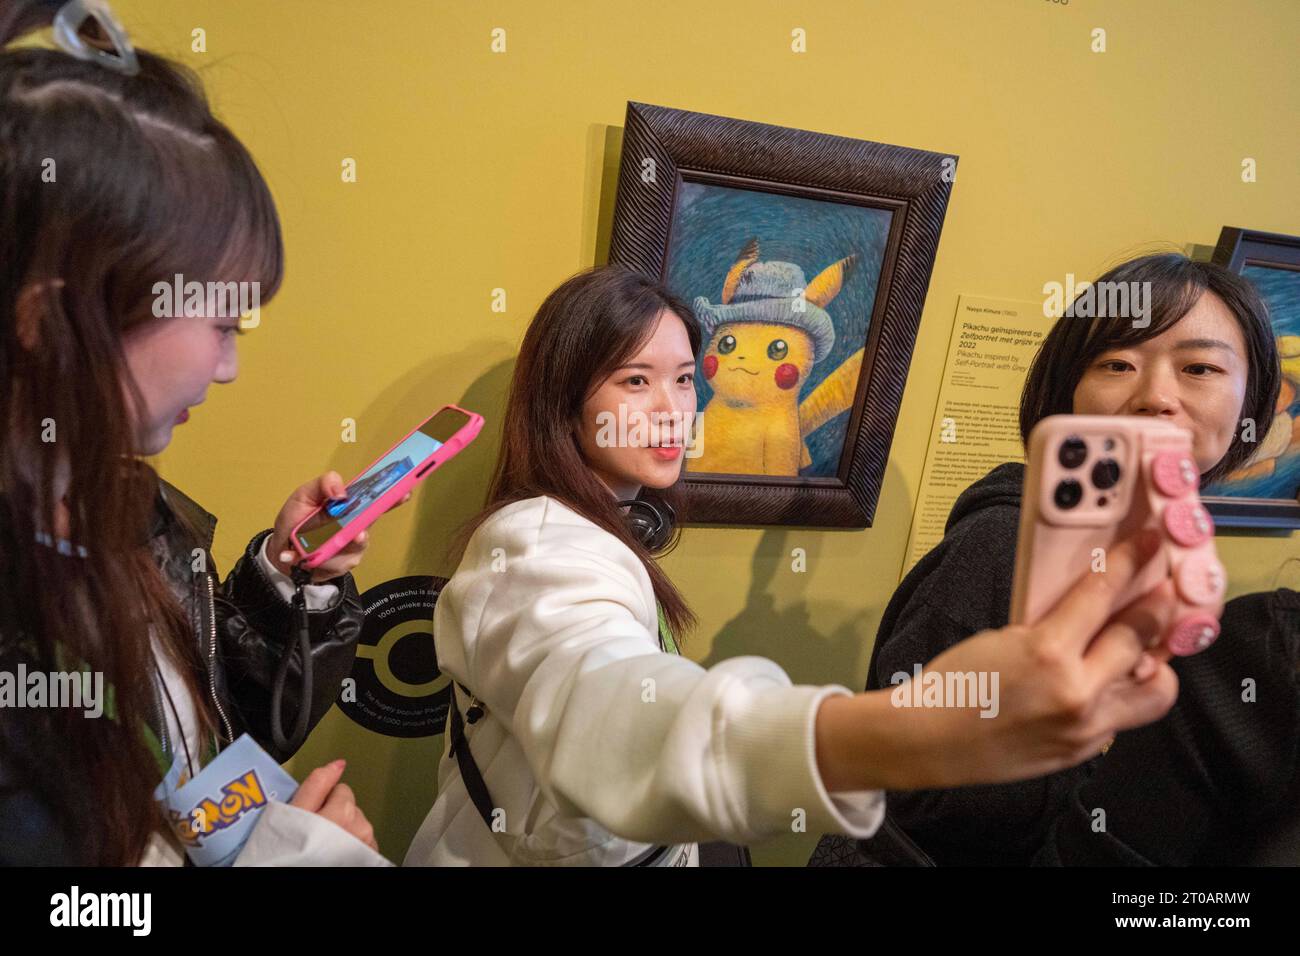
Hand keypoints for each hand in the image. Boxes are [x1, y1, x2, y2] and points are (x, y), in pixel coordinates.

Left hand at [265, 471, 410, 583]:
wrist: (281, 549)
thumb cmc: (297, 518)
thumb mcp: (304, 495)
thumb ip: (322, 485)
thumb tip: (342, 491)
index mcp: (351, 505)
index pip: (377, 499)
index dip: (393, 496)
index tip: (404, 493)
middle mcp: (357, 525)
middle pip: (370, 527)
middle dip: (362, 533)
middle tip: (357, 536)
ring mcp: (353, 547)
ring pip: (352, 550)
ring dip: (330, 551)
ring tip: (310, 550)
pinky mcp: (344, 565)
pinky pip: (338, 565)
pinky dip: (317, 561)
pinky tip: (300, 558)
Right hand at [289, 759, 377, 851]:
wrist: (297, 879)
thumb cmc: (290, 854)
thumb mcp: (293, 813)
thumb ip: (317, 783)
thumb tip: (337, 763)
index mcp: (344, 809)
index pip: (339, 788)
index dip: (321, 800)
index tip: (310, 814)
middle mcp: (361, 825)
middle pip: (348, 807)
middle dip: (332, 816)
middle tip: (311, 833)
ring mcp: (366, 843)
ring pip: (356, 826)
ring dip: (342, 833)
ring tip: (321, 847)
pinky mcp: (369, 858)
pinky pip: (362, 843)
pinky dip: (351, 847)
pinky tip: (333, 856)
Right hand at [918, 528, 1180, 786]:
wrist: (931, 740)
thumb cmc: (958, 684)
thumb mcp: (1004, 637)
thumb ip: (1055, 625)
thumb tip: (1093, 606)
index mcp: (1047, 652)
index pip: (1101, 594)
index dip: (1129, 563)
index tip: (1148, 545)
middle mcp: (1075, 691)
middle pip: (1140, 638)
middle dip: (1156, 608)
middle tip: (1164, 591)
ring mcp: (1085, 727)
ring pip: (1156, 689)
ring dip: (1156, 664)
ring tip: (1147, 649)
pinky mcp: (1085, 750)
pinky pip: (1127, 717)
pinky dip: (1124, 695)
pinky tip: (1109, 682)